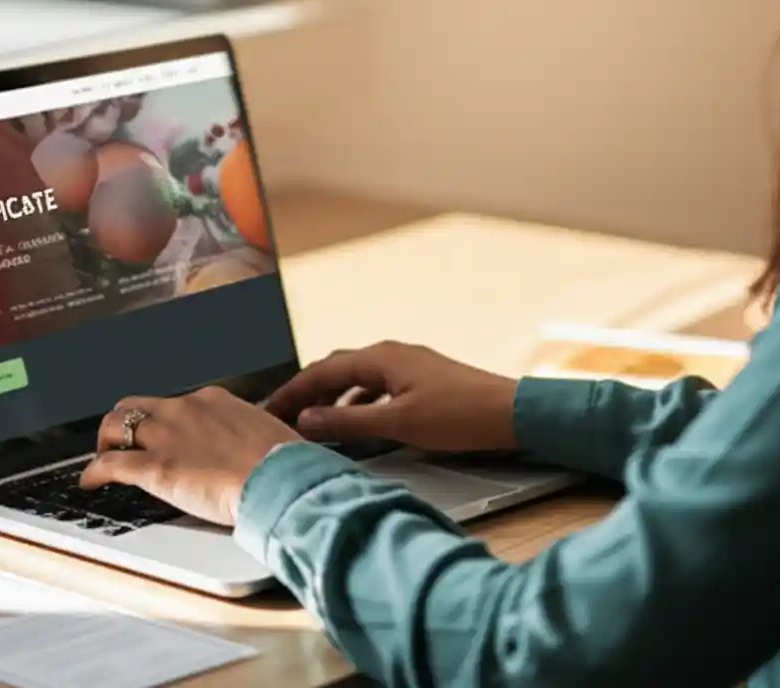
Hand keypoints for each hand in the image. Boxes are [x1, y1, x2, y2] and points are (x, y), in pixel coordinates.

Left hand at [80, 386, 301, 525]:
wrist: (280, 480)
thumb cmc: (284, 463)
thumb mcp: (268, 434)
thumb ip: (249, 436)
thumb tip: (253, 446)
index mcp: (213, 400)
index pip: (176, 403)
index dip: (164, 420)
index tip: (165, 433)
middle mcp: (184, 410)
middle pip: (137, 406)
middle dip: (125, 423)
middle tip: (123, 441)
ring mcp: (166, 437)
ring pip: (116, 426)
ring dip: (106, 442)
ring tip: (103, 457)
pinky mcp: (154, 468)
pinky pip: (110, 465)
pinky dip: (94, 472)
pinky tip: (90, 482)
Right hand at [266, 341, 518, 452]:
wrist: (511, 414)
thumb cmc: (459, 416)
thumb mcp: (397, 424)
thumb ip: (348, 422)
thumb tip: (306, 420)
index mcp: (381, 357)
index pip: (321, 371)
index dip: (292, 392)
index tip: (268, 411)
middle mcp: (391, 354)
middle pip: (336, 368)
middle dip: (307, 392)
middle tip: (283, 416)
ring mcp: (408, 366)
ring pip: (357, 378)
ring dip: (332, 399)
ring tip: (313, 423)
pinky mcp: (422, 381)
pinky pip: (377, 387)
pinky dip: (358, 404)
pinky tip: (357, 424)